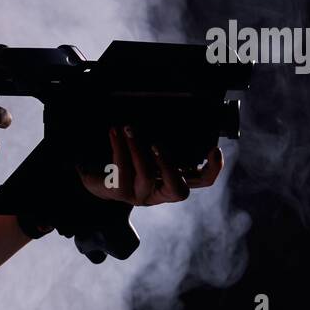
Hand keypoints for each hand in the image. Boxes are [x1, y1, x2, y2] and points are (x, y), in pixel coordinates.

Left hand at [77, 125, 223, 205]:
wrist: (95, 174)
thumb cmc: (127, 158)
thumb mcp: (148, 149)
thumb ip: (164, 140)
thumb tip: (174, 113)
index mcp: (173, 181)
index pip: (202, 181)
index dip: (213, 170)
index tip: (214, 149)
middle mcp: (159, 193)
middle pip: (178, 190)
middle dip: (169, 165)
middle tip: (157, 143)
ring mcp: (140, 195)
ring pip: (146, 175)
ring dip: (137, 148)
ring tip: (129, 128)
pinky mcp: (119, 192)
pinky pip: (121, 169)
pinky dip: (118, 146)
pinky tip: (115, 132)